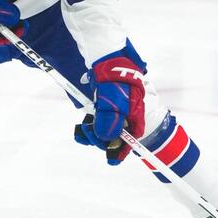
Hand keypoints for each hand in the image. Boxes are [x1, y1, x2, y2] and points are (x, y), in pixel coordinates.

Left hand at [73, 45, 146, 163]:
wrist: (105, 57)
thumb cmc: (114, 78)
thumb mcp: (113, 100)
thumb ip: (110, 120)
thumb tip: (105, 138)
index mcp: (135, 114)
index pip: (132, 137)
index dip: (122, 150)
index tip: (112, 160)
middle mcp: (127, 113)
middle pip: (117, 135)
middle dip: (102, 140)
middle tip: (88, 135)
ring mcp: (115, 109)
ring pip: (106, 129)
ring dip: (94, 133)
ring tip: (82, 130)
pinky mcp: (105, 104)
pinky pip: (98, 120)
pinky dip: (90, 125)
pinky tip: (82, 125)